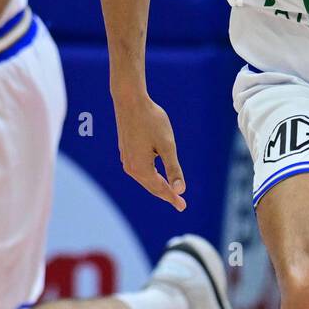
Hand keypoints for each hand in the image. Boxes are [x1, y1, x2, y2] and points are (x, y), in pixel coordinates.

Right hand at [114, 93, 186, 210]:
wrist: (130, 101)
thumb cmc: (151, 120)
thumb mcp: (167, 145)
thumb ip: (173, 169)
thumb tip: (180, 190)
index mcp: (141, 168)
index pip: (160, 188)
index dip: (173, 198)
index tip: (183, 207)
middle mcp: (130, 167)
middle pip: (151, 186)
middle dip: (166, 194)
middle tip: (180, 203)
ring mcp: (126, 160)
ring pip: (145, 179)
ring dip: (158, 186)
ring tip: (170, 193)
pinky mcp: (126, 152)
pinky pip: (140, 171)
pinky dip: (150, 177)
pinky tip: (156, 176)